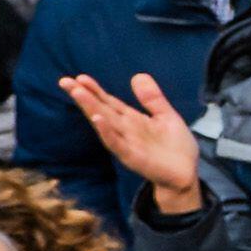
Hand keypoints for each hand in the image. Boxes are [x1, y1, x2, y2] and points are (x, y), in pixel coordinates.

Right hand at [62, 69, 211, 209]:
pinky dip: (107, 132)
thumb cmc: (175, 147)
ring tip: (77, 93)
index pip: (109, 102)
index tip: (79, 77)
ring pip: (105, 123)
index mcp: (132, 120)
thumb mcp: (166, 116)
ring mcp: (127, 143)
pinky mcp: (133, 157)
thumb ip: (152, 98)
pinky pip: (117, 143)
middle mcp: (125, 130)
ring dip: (91, 108)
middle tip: (64, 81)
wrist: (186, 175)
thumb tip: (137, 75)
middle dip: (83, 96)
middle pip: (101, 109)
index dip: (95, 90)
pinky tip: (98, 120)